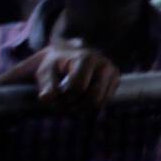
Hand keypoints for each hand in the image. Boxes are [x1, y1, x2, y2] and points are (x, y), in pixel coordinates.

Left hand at [0, 42, 120, 110]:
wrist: (68, 52)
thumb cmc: (54, 64)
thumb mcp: (45, 70)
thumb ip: (45, 84)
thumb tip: (46, 98)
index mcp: (86, 58)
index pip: (78, 88)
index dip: (64, 98)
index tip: (54, 96)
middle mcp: (104, 64)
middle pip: (93, 98)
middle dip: (75, 106)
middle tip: (61, 104)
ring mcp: (112, 72)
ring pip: (100, 103)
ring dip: (82, 108)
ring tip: (69, 102)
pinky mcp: (115, 80)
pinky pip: (104, 102)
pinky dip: (90, 106)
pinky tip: (79, 99)